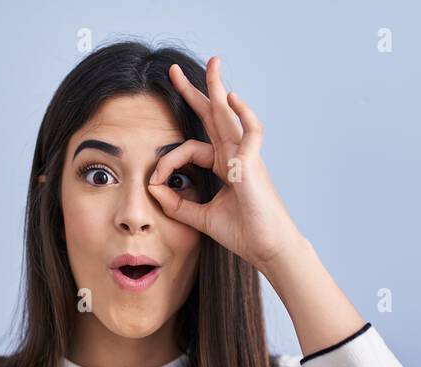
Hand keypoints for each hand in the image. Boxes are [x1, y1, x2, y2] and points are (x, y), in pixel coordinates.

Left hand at [148, 56, 302, 275]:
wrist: (267, 249)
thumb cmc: (244, 233)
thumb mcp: (201, 218)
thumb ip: (178, 205)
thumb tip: (153, 189)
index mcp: (224, 166)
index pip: (190, 148)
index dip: (167, 162)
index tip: (154, 182)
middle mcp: (235, 156)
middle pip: (212, 116)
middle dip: (194, 92)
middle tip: (173, 71)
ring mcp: (246, 156)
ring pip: (230, 114)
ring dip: (218, 87)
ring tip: (213, 63)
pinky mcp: (254, 164)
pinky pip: (251, 131)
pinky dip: (243, 113)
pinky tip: (231, 97)